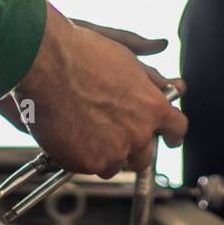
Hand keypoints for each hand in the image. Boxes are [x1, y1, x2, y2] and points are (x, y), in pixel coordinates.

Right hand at [10, 4, 186, 176]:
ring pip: (117, 164)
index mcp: (152, 107)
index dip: (172, 134)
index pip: (177, 129)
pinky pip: (92, 168)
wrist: (46, 65)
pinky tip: (73, 135)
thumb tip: (173, 86)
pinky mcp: (88, 164)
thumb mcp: (128, 60)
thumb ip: (152, 81)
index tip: (169, 137)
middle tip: (114, 132)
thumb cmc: (83, 56)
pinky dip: (84, 157)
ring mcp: (113, 152)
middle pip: (146, 155)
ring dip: (108, 153)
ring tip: (87, 129)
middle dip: (134, 146)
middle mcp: (138, 133)